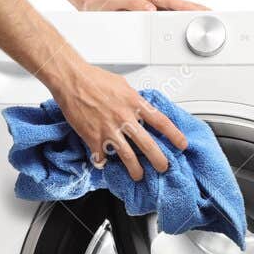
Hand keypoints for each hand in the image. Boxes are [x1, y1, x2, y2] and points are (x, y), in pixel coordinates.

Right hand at [50, 63, 188, 180]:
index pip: (161, 122)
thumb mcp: (122, 85)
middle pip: (149, 145)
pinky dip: (103, 162)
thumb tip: (139, 107)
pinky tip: (104, 163)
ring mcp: (109, 130)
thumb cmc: (94, 78)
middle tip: (163, 167)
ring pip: (128, 157)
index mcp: (134, 103)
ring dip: (135, 169)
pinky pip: (101, 156)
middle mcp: (125, 118)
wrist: (72, 80)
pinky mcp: (93, 137)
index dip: (175, 135)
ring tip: (138, 175)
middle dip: (159, 160)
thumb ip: (132, 99)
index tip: (182, 145)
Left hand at [76, 0, 207, 11]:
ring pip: (171, 11)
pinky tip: (181, 26)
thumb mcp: (113, 1)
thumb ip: (132, 4)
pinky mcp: (144, 10)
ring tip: (202, 22)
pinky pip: (162, 15)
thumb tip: (151, 10)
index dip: (188, 7)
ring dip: (186, 16)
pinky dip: (173, 20)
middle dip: (194, 11)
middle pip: (176, 6)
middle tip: (211, 16)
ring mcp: (147, 3)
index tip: (203, 11)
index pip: (172, 2)